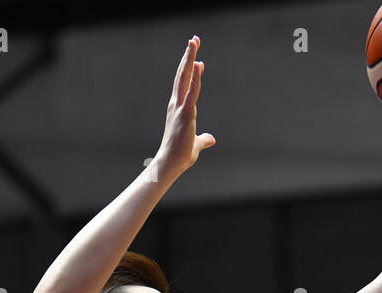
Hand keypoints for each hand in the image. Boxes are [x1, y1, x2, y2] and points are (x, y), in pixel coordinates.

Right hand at [154, 35, 214, 176]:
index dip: (189, 70)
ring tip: (194, 41)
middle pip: (181, 74)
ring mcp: (180, 107)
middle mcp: (176, 104)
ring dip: (190, 58)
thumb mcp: (195, 144)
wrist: (171, 164)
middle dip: (188, 56)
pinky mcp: (186, 113)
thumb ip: (203, 139)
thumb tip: (211, 139)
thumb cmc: (180, 156)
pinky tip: (199, 64)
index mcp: (177, 109)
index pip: (183, 84)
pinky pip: (192, 92)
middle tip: (193, 40)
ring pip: (185, 77)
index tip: (197, 59)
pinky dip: (195, 78)